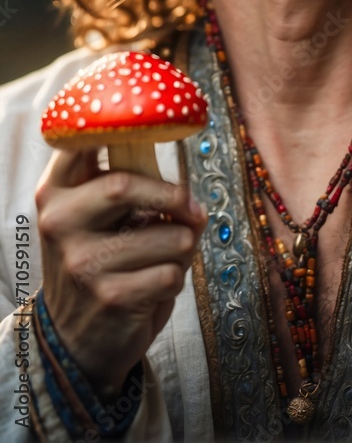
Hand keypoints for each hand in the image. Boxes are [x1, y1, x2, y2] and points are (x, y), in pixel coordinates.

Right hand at [35, 148, 206, 398]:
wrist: (75, 340)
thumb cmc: (98, 264)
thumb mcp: (94, 220)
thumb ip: (125, 188)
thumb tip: (185, 189)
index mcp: (56, 193)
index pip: (80, 142)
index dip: (113, 123)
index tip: (148, 115)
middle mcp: (60, 222)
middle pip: (125, 183)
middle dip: (172, 196)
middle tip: (191, 209)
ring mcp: (83, 262)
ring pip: (167, 235)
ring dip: (182, 247)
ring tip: (162, 258)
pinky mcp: (111, 296)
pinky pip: (171, 272)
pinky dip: (175, 279)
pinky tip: (152, 287)